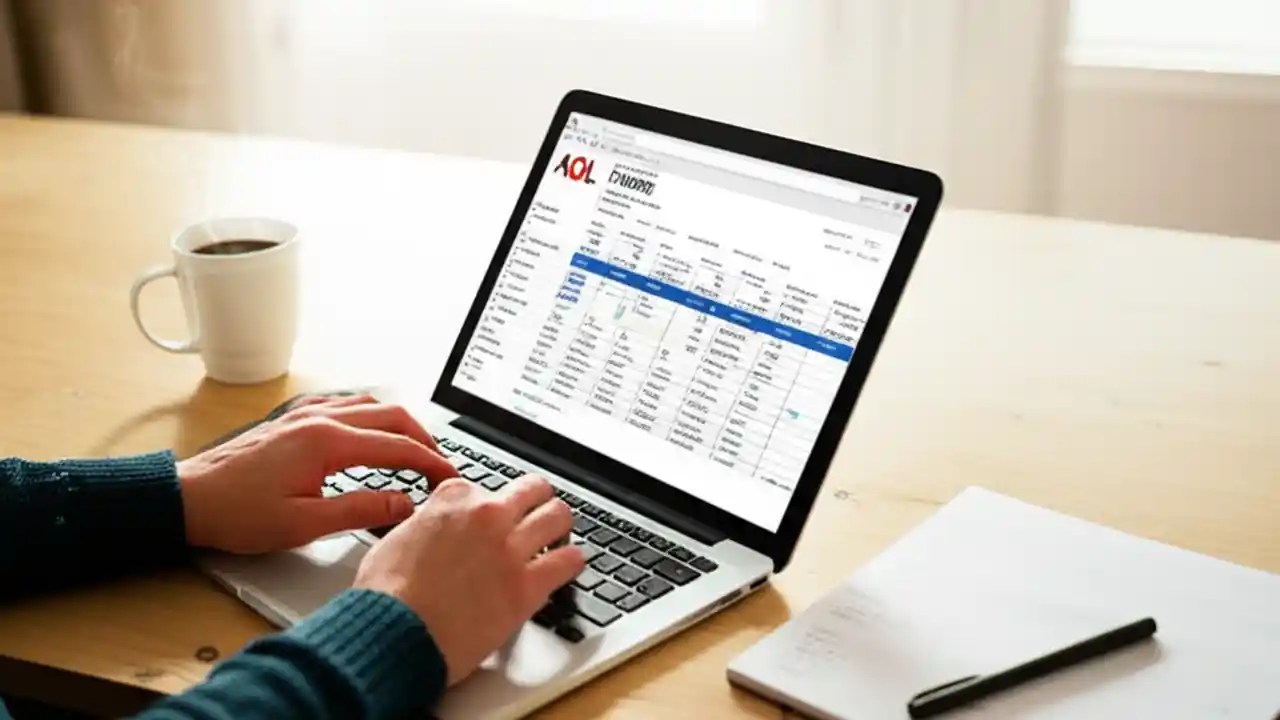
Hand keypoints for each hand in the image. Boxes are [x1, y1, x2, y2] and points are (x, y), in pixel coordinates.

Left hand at [178, 394, 457, 553]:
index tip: (450, 478)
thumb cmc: (238, 513)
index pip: (398, 447)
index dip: (431, 463)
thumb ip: (362, 509)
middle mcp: (320, 419)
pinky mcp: (292, 420)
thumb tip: (404, 504)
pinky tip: (371, 430)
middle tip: (440, 465)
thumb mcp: (306, 524)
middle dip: (424, 438)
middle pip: (391, 416)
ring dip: (399, 423)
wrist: (190, 499)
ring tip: (415, 448)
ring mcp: (305, 415)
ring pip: (370, 404)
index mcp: (327, 442)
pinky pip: (344, 404)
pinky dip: (371, 415)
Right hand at [354, 474, 583, 685]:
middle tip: (537, 514)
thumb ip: (424, 524)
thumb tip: (432, 527)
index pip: (487, 486)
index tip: (492, 517)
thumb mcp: (394, 539)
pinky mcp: (528, 586)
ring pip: (558, 517)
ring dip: (558, 526)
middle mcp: (486, 516)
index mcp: (453, 499)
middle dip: (536, 501)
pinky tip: (566, 565)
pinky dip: (571, 561)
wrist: (392, 636)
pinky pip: (570, 561)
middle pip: (533, 489)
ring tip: (556, 538)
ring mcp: (511, 549)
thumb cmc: (386, 597)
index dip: (489, 505)